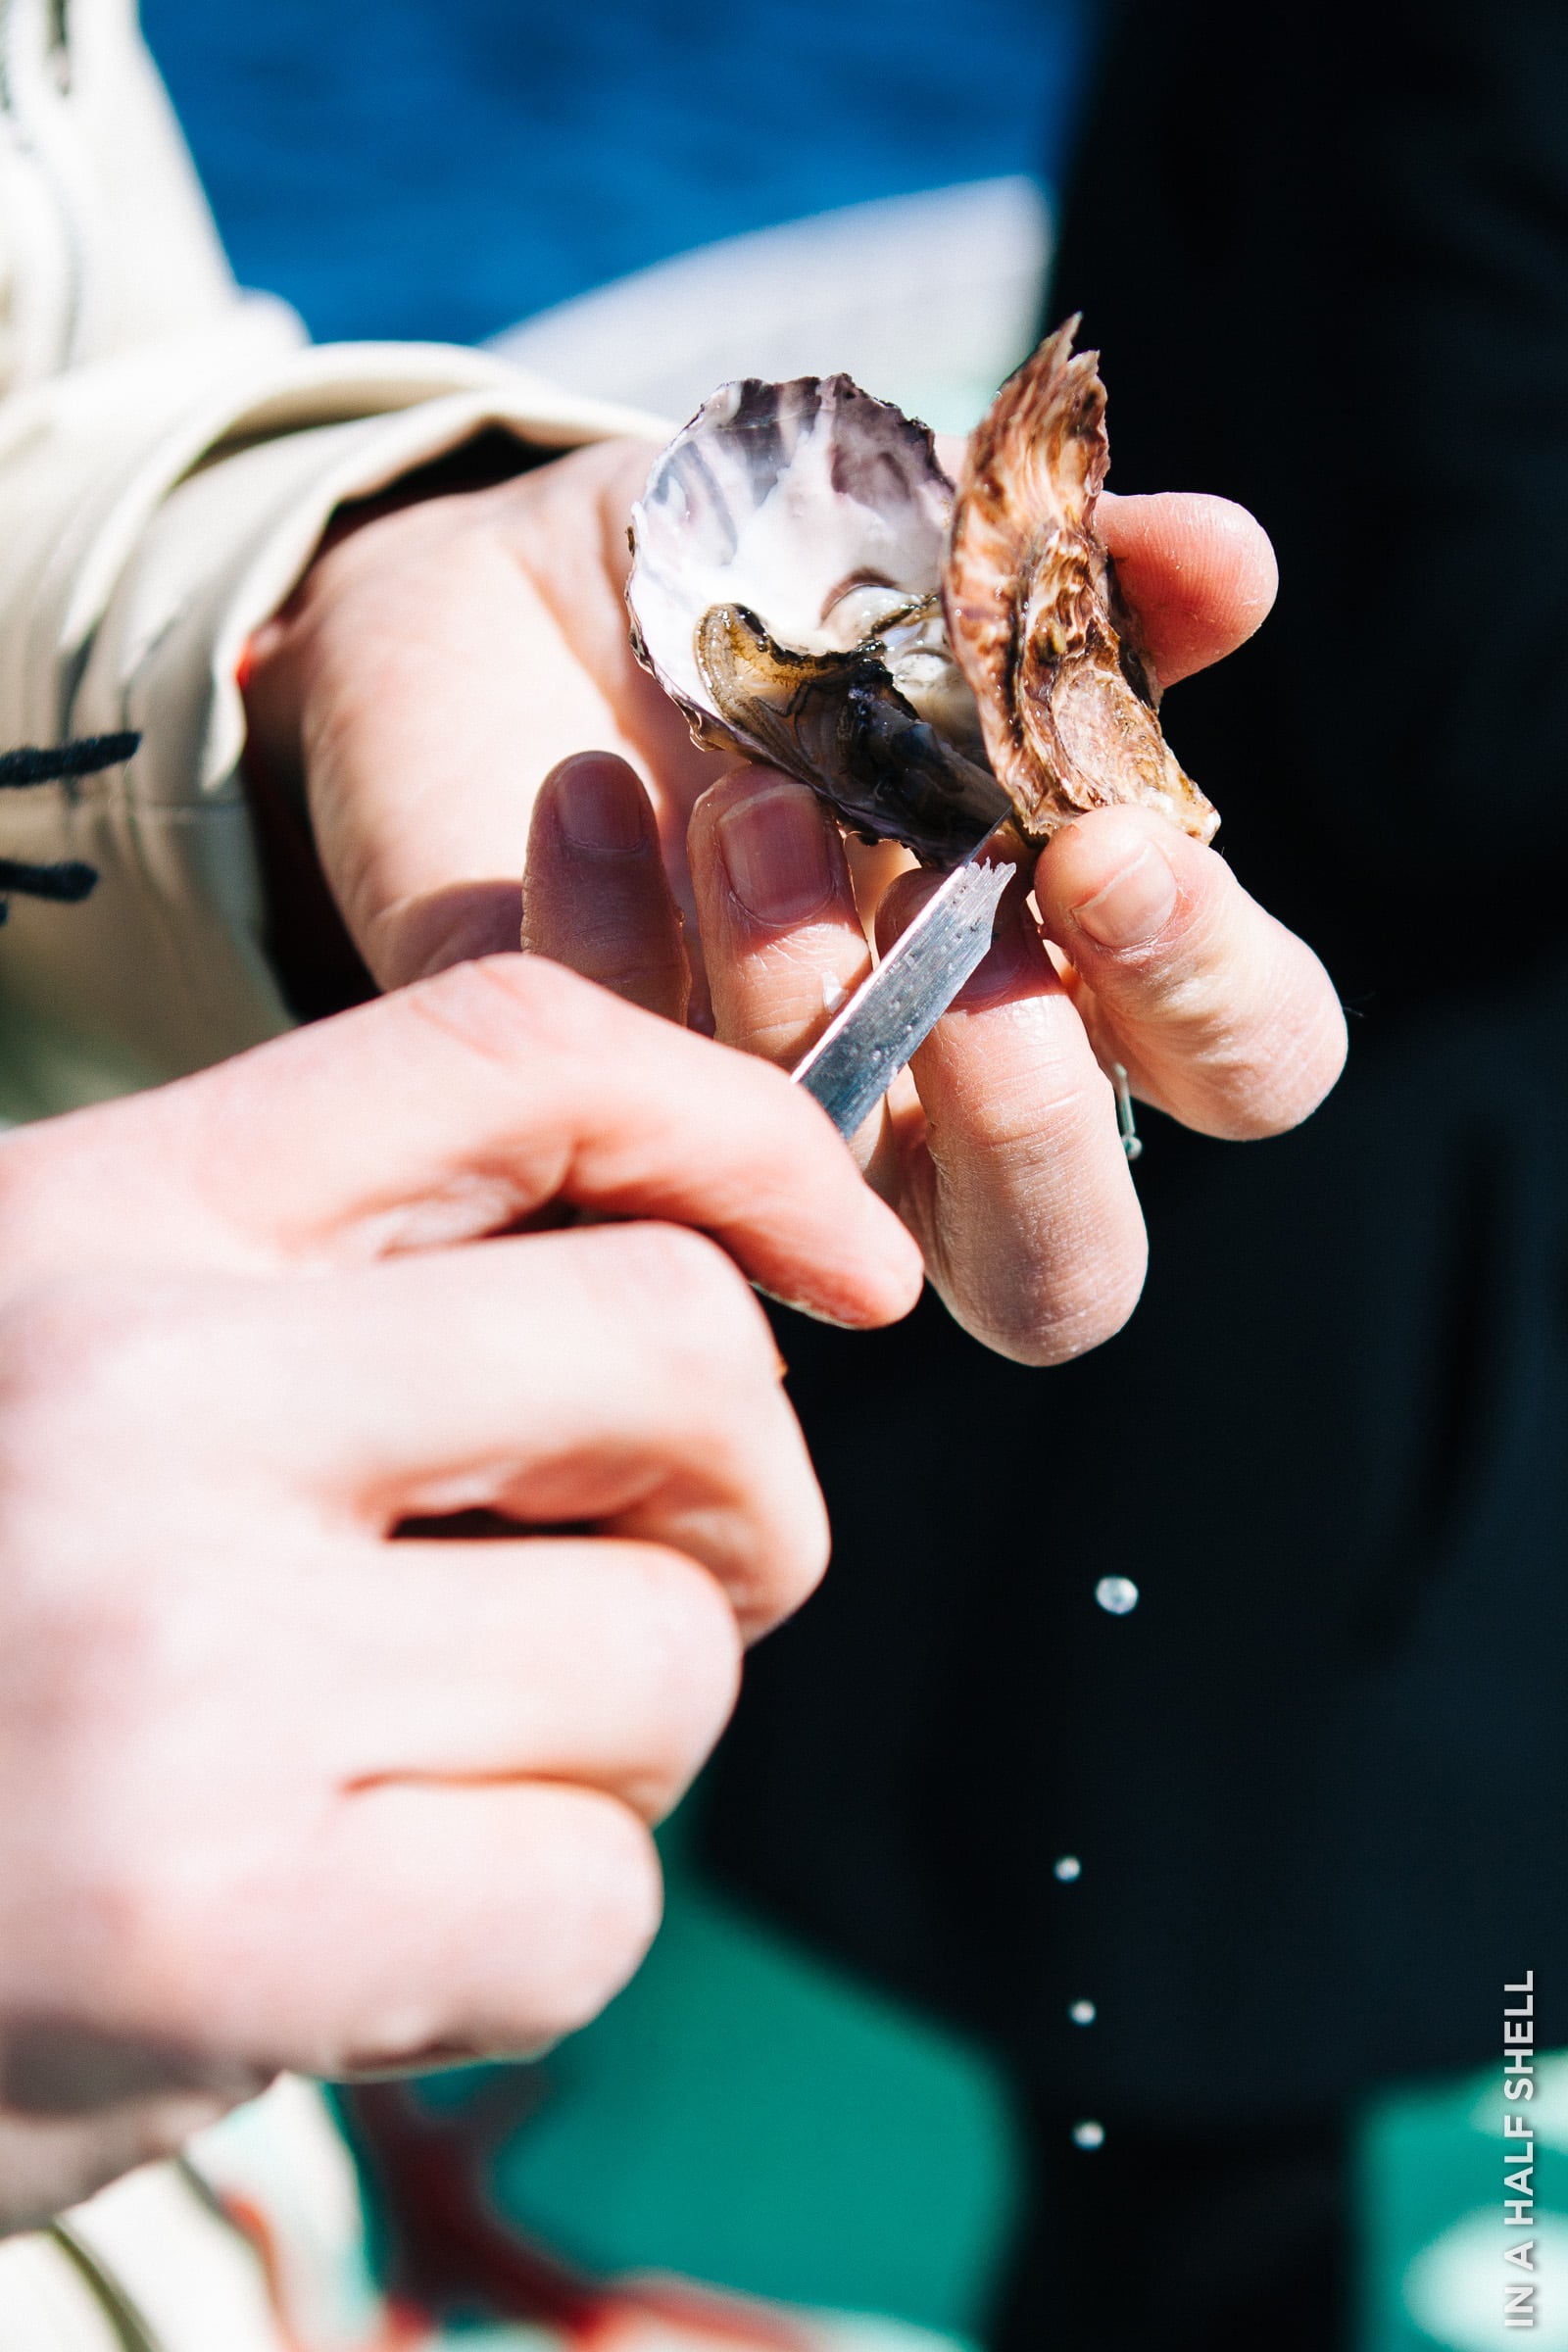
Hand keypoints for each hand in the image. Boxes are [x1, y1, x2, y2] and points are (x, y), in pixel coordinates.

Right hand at [0, 959, 918, 2227]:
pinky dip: (531, 1938)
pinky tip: (364, 1946)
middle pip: (673, 1352)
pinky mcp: (208, 1928)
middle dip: (738, 1500)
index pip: (512, 1055)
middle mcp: (126, 1394)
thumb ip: (327, 1304)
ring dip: (611, 1746)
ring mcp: (168, 1659)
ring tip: (419, 1788)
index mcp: (94, 1226)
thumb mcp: (60, 1368)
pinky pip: (590, 1900)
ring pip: (664, 1655)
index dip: (740, 1130)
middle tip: (648, 1587)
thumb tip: (714, 1308)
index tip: (850, 1261)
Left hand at [242, 442, 1345, 1363]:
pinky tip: (585, 791)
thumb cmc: (755, 592)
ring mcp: (768, 1152)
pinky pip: (624, 1120)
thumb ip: (1073, 573)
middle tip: (939, 910)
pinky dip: (608, 948)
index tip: (1103, 848)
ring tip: (741, 803)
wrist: (501, 596)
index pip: (1245, 1067)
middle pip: (1066, 1267)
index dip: (1210, 992)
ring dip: (808, 1007)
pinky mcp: (596, 1139)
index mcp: (1085, 965)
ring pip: (842, 1229)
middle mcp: (945, 1107)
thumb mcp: (907, 543)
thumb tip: (1227, 561)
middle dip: (1024, 1113)